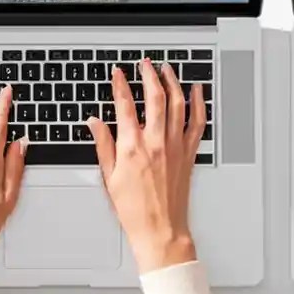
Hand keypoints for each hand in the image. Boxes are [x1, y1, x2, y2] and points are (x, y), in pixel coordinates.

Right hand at [87, 59, 204, 272]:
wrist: (160, 229)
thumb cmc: (134, 210)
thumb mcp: (109, 177)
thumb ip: (103, 145)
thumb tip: (95, 123)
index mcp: (132, 147)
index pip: (124, 105)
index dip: (120, 85)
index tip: (118, 73)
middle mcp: (155, 142)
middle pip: (154, 97)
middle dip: (149, 75)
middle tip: (144, 64)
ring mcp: (175, 146)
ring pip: (177, 104)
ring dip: (172, 82)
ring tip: (167, 69)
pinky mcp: (188, 153)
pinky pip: (197, 122)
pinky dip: (198, 103)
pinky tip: (196, 91)